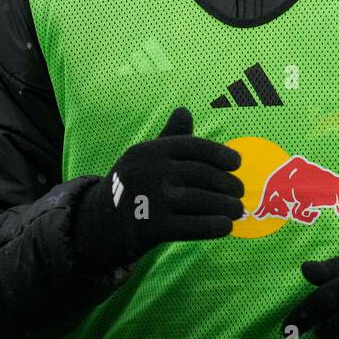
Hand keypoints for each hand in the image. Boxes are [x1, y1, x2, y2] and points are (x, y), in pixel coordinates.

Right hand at [70, 107, 244, 274]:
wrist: (97, 223)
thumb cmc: (131, 184)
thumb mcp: (145, 157)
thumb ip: (169, 137)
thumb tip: (184, 110)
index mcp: (151, 150)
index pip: (195, 147)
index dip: (221, 154)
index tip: (238, 163)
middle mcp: (150, 171)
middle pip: (203, 175)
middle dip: (228, 184)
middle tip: (240, 192)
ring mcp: (150, 199)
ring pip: (202, 200)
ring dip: (226, 206)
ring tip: (237, 210)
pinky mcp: (151, 227)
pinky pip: (192, 226)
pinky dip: (213, 226)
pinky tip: (226, 227)